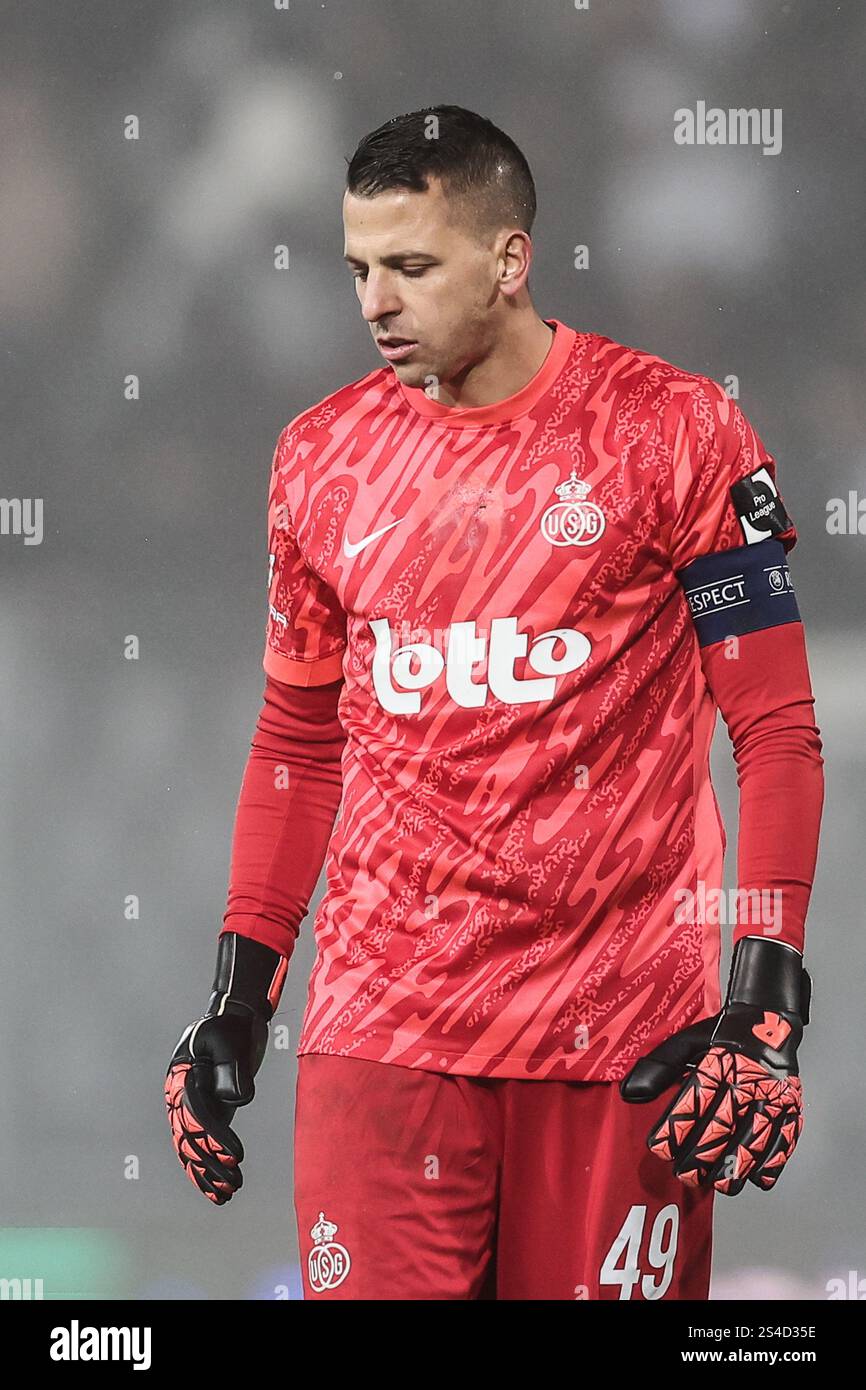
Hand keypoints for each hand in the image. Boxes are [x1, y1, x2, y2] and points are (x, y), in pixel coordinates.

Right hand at [165, 1005, 267, 1204]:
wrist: (233, 1016)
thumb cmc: (228, 1024)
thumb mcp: (226, 1037)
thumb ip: (230, 1065)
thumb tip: (238, 1099)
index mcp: (182, 1077)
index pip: (196, 1113)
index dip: (215, 1136)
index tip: (235, 1154)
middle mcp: (181, 1095)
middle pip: (191, 1137)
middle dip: (211, 1163)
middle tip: (232, 1183)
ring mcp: (193, 1106)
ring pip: (192, 1148)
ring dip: (208, 1173)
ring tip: (228, 1194)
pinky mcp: (209, 1111)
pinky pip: (201, 1145)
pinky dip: (207, 1169)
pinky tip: (221, 1191)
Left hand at [620, 937, 809, 1195]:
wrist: (770, 1018)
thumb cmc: (722, 1036)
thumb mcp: (687, 1042)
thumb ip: (659, 1067)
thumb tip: (629, 1093)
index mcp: (718, 1063)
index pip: (693, 1101)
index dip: (675, 1128)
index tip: (659, 1148)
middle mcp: (746, 1081)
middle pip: (721, 1126)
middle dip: (700, 1156)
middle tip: (683, 1173)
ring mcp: (772, 1097)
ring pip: (752, 1140)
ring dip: (734, 1167)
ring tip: (716, 1183)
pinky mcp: (792, 1108)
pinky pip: (783, 1141)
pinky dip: (769, 1164)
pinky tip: (753, 1178)